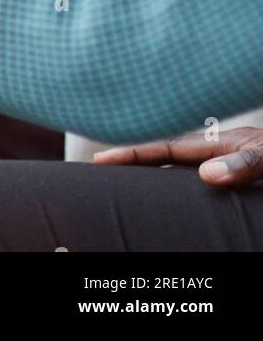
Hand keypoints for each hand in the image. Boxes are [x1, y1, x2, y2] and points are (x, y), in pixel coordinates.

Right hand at [93, 128, 262, 186]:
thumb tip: (206, 173)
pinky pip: (196, 186)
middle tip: (100, 169)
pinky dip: (176, 190)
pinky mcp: (233, 185)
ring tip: (125, 186)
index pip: (166, 149)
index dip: (132, 153)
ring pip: (180, 172)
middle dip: (134, 162)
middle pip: (166, 159)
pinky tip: (169, 199)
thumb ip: (243, 163)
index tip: (101, 159)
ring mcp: (225, 168)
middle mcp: (218, 155)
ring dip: (154, 176)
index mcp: (221, 144)